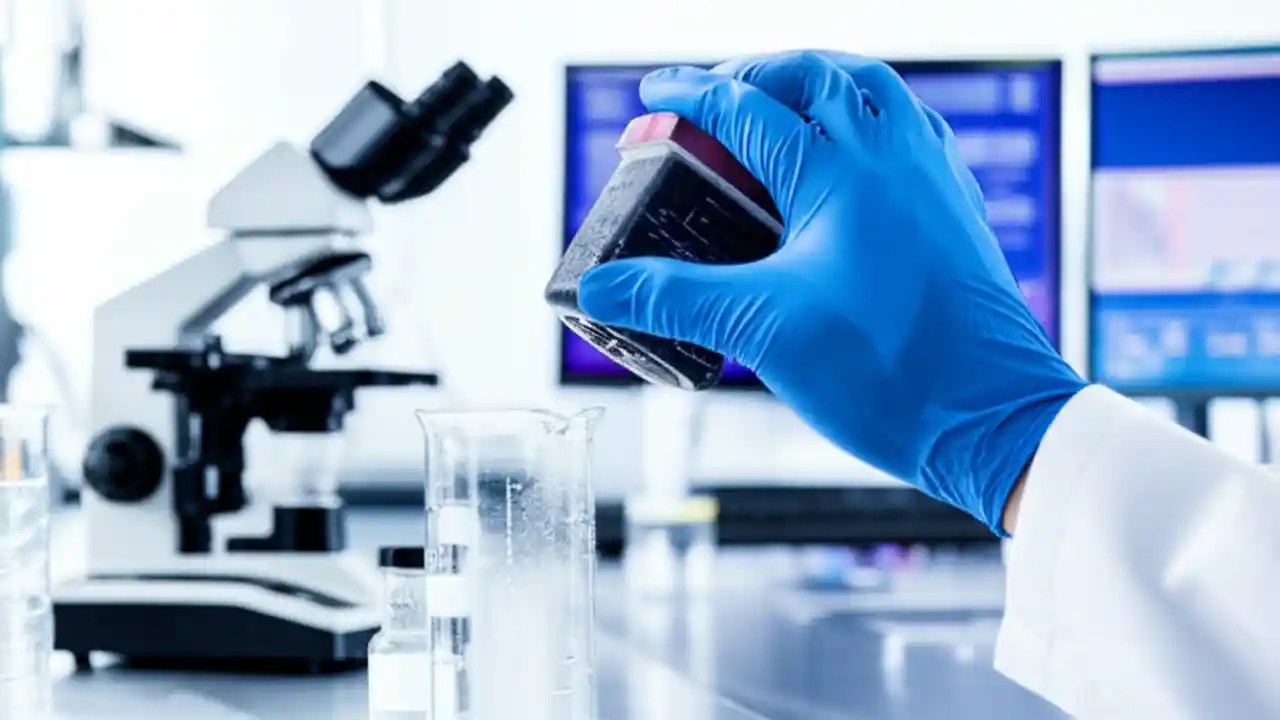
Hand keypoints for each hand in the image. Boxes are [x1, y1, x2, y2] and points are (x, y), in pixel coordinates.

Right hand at [576, 51, 1084, 533]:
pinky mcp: (957, 209)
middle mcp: (892, 156)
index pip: (746, 108)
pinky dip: (871, 121)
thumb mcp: (764, 330)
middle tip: (711, 96)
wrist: (994, 418)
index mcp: (840, 170)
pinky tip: (855, 157)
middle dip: (754, 73)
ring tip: (779, 106)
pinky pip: (911, 132)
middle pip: (816, 74)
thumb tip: (601, 289)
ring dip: (819, 84)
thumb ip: (675, 298)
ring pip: (873, 90)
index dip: (689, 96)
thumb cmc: (893, 372)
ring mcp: (932, 179)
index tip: (653, 93)